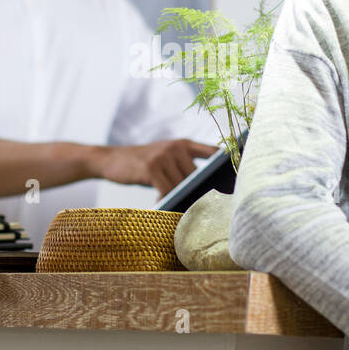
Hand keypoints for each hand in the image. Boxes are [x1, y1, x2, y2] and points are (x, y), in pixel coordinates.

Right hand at [94, 139, 215, 197]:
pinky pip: (166, 190)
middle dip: (196, 192)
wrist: (112, 159)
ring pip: (182, 185)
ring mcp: (163, 156)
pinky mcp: (151, 167)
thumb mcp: (166, 157)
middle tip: (196, 205)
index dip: (226, 164)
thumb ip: (185, 167)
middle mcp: (176, 147)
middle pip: (197, 176)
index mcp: (185, 144)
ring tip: (175, 205)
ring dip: (179, 198)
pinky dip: (164, 200)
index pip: (214, 152)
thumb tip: (209, 189)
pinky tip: (159, 203)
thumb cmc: (144, 164)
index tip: (236, 180)